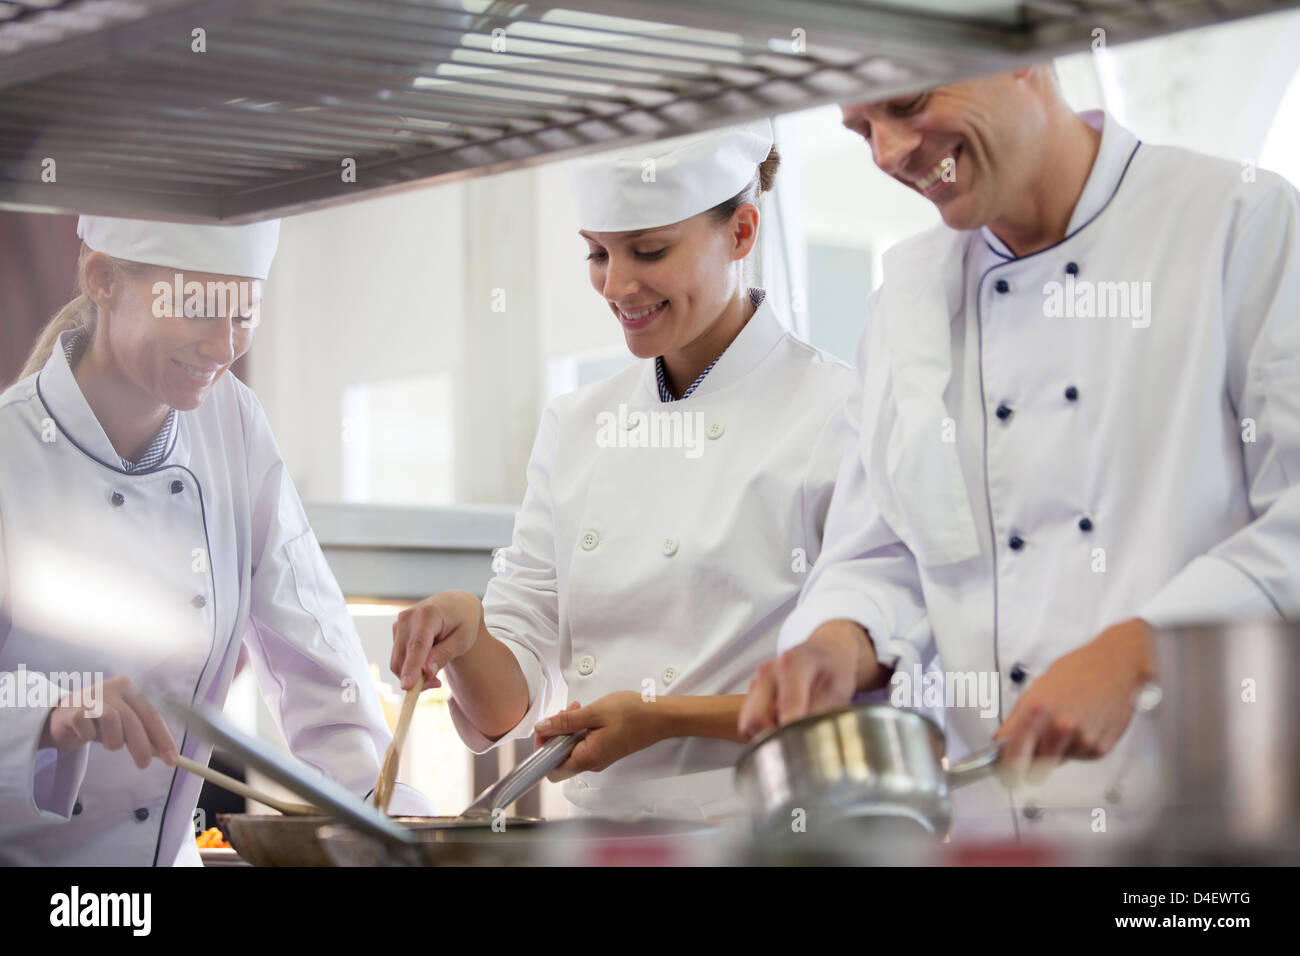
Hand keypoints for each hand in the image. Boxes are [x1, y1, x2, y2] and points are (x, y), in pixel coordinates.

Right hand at [39, 675, 177, 769]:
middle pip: (133, 719)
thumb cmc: (96, 723)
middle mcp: (111, 687)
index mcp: (128, 689)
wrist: (58, 720)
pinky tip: (85, 735)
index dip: (163, 737)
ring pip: (112, 721)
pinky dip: (89, 737)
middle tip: (144, 765)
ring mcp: (91, 695)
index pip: (151, 714)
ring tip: (108, 743)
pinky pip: (88, 729)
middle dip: (142, 746)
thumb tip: (165, 753)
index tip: (172, 758)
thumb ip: (141, 733)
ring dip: (113, 741)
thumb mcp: (122, 725)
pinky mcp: (73, 708)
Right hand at [390, 590, 481, 690]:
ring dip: (413, 674)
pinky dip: (410, 667)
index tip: (407, 687)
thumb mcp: (462, 640)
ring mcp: (399, 623)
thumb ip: (444, 655)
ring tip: (435, 675)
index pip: (417, 645)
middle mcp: (408, 617)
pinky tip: (427, 663)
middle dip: (416, 678)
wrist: (456, 604)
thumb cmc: (463, 622)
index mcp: (428, 614)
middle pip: (403, 656)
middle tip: (437, 684)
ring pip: (398, 660)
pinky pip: (399, 657)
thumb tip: (425, 672)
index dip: (412, 667)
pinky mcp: (396, 631)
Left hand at [532, 693, 666, 781]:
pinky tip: (587, 715)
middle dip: (556, 734)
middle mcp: (592, 763)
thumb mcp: (595, 712)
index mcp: (587, 758)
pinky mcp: (605, 751)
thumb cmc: (633, 714)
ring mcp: (599, 758)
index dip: (542, 749)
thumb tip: (542, 728)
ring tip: (577, 709)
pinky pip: (583, 745)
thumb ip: (566, 722)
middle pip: (559, 759)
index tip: (546, 727)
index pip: (551, 769)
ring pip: (571, 750)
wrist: (660, 717)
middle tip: (565, 712)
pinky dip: (579, 730)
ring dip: (568, 729)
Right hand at [738, 619, 877, 738]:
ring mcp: (757, 680)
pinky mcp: (752, 692)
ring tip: (793, 730)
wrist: (824, 651)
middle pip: (756, 718)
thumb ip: (818, 712)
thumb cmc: (833, 669)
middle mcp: (768, 671)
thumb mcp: (838, 690)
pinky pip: (750, 720)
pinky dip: (764, 729)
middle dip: (774, 737)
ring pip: (749, 722)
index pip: (787, 707)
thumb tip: (802, 736)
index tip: (802, 750)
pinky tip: (784, 723)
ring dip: (767, 734)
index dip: (793, 733)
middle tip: (797, 743)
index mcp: (792, 664)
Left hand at [994, 617, 1154, 786]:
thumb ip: (1016, 721)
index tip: (1001, 773)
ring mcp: (1080, 740)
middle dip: (1031, 759)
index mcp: (1036, 709)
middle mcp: (1058, 727)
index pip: (1012, 756)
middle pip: (1034, 766)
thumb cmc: (1075, 672)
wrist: (1114, 667)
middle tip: (1037, 743)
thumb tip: (1000, 746)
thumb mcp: (1035, 690)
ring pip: (1056, 763)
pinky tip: (1083, 725)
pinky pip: (1077, 758)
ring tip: (1066, 723)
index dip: (1004, 769)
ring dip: (1056, 751)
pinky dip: (1076, 748)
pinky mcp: (1099, 749)